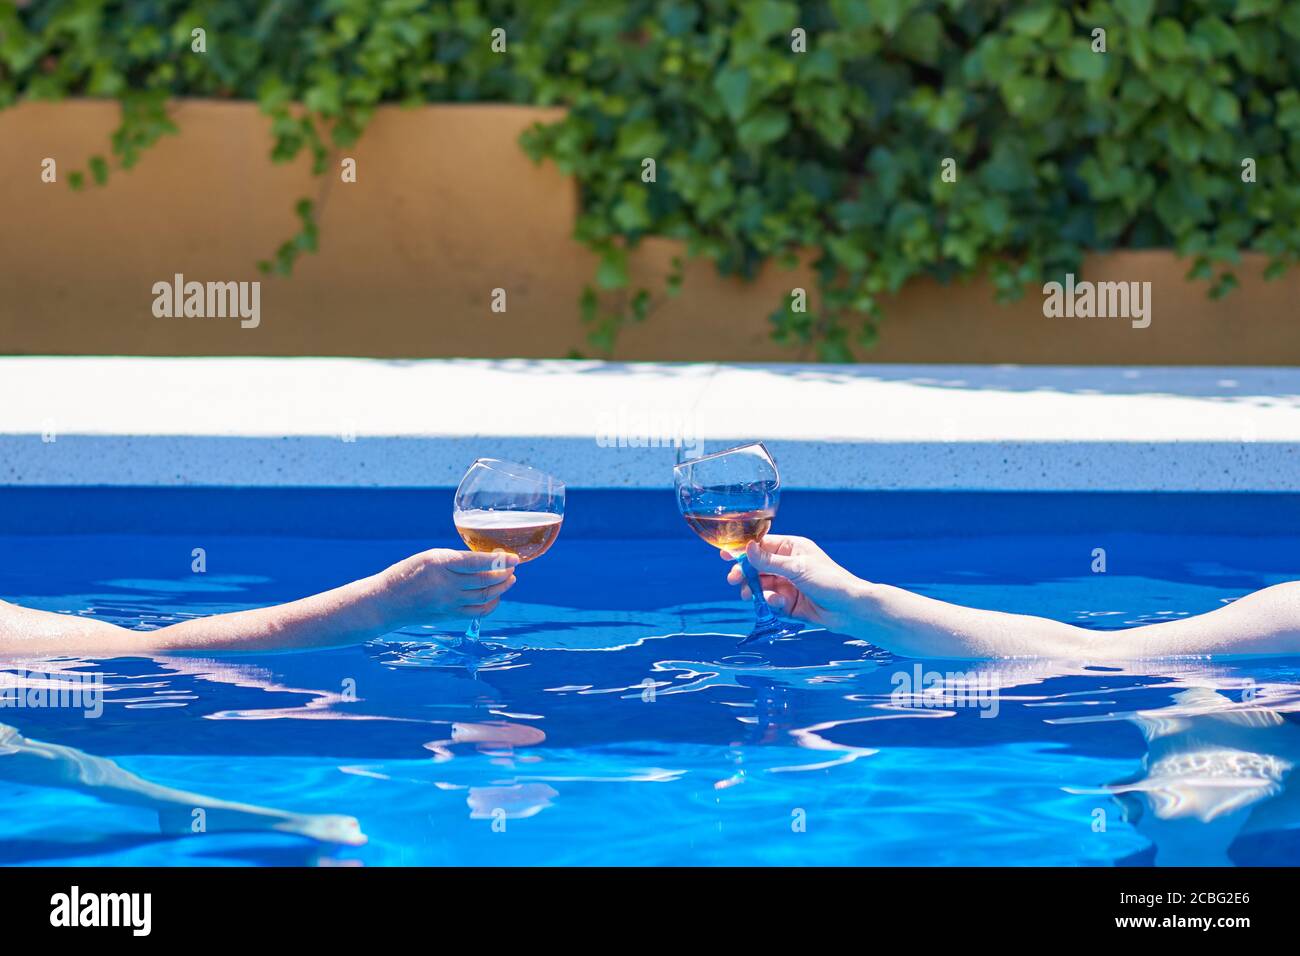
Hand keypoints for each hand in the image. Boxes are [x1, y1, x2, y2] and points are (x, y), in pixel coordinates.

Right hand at [381, 549, 518, 624]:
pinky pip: (477, 612)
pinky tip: (496, 597)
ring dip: (501, 588)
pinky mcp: (449, 616)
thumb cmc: (406, 574)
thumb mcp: (429, 557)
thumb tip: (484, 562)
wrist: (386, 602)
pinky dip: (491, 604)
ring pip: (484, 596)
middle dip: (504, 574)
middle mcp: (447, 585)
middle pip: (485, 581)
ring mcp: (449, 603)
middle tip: (513, 567)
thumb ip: (456, 559)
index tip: (514, 557)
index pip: (477, 563)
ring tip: (510, 579)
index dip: (499, 561)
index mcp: (440, 564)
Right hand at [723, 535, 864, 631]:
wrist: (849, 609)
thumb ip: (769, 561)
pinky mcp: (790, 604)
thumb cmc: (829, 580)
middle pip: (758, 567)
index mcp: (792, 548)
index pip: (762, 546)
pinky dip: (771, 603)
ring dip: (757, 591)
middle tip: (734, 580)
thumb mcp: (796, 568)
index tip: (725, 555)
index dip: (744, 550)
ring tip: (752, 597)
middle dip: (746, 574)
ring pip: (762, 586)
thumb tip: (747, 548)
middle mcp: (788, 565)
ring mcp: (789, 585)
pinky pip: (772, 602)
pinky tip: (779, 605)